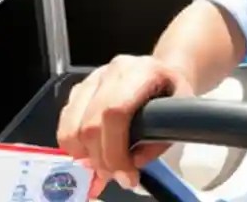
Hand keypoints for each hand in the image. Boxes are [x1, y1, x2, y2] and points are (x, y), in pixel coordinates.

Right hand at [57, 55, 193, 191]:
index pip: (114, 112)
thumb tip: (131, 164)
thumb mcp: (180, 114)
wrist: (162, 71)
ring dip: (85, 154)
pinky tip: (95, 151)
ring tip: (104, 164)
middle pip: (90, 124)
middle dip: (101, 159)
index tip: (126, 173)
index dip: (115, 150)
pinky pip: (66, 122)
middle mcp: (112, 72)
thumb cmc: (172, 91)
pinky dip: (76, 145)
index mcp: (141, 73)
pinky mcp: (79, 89)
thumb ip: (158, 142)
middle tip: (116, 175)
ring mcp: (92, 79)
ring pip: (71, 125)